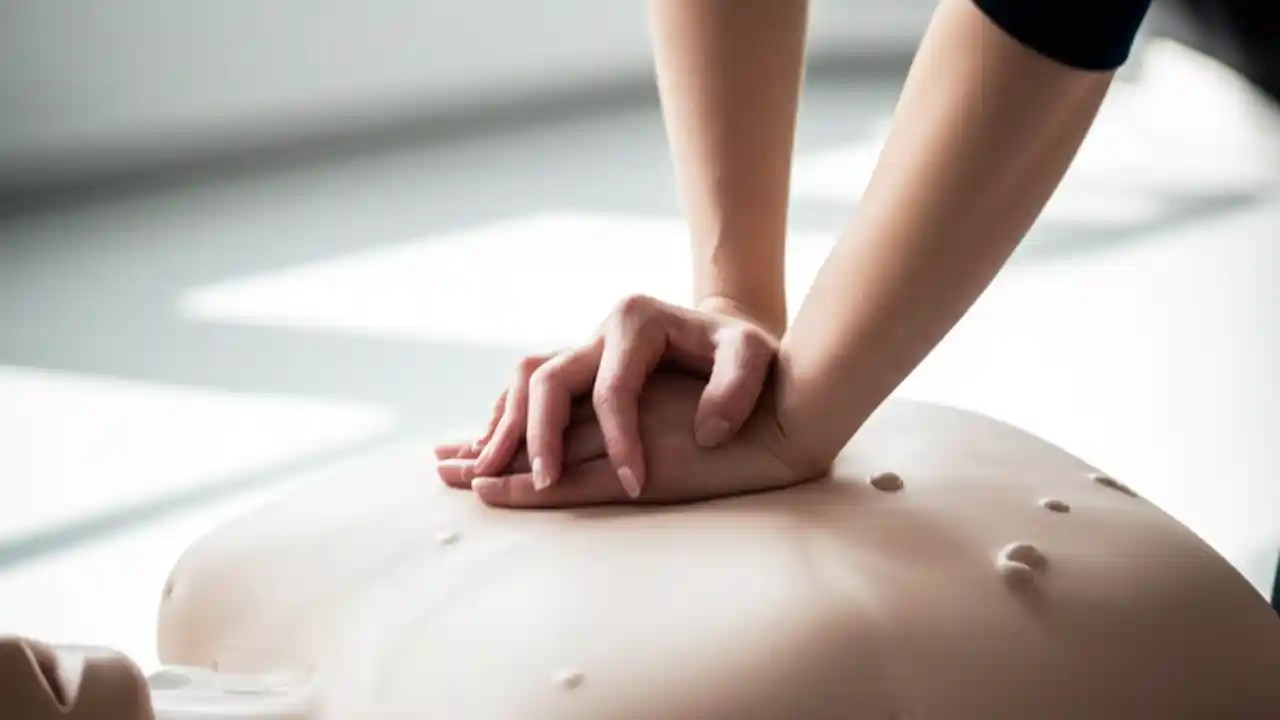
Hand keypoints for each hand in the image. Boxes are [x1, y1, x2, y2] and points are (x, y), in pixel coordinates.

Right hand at [435, 294, 779, 498]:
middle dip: (539, 434)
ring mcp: (584, 350)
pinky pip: (530, 393)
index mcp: (637, 322)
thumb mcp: (755, 355)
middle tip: (543, 483)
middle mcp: (601, 332)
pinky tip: (490, 454)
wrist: (734, 338)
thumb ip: (738, 386)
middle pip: (548, 379)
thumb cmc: (746, 349)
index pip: (613, 389)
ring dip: (504, 428)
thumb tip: (707, 431)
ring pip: (526, 383)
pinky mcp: (581, 370)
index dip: (620, 439)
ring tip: (482, 473)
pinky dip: (507, 423)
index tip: (637, 484)